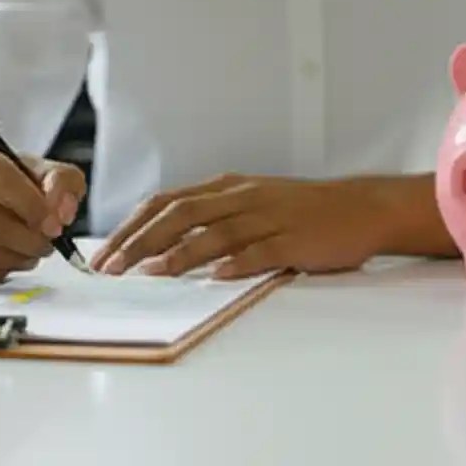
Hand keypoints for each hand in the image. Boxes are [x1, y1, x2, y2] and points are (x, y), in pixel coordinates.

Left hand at [90, 174, 406, 279]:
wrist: (360, 207)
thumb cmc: (299, 211)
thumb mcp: (249, 203)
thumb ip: (210, 218)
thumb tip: (160, 244)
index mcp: (225, 189)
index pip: (166, 202)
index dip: (132, 227)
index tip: (105, 253)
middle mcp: (241, 197)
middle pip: (180, 214)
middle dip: (141, 241)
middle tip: (112, 268)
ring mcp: (268, 216)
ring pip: (215, 232)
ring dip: (179, 254)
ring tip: (149, 275)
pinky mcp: (294, 239)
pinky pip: (260, 250)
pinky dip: (235, 263)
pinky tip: (213, 277)